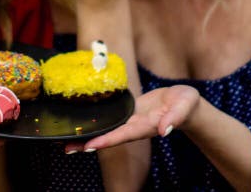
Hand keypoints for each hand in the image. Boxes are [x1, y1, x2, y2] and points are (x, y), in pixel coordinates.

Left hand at [65, 85, 199, 152]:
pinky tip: (81, 122)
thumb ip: (174, 118)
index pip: (122, 135)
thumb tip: (164, 130)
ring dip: (87, 135)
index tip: (89, 147)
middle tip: (66, 148)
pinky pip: (109, 118)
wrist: (184, 103)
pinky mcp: (128, 112)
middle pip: (108, 136)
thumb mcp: (183, 108)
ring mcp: (130, 120)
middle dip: (88, 143)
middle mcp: (134, 126)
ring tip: (65, 140)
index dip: (106, 141)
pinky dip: (96, 122)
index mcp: (145, 126)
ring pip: (106, 128)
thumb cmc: (186, 105)